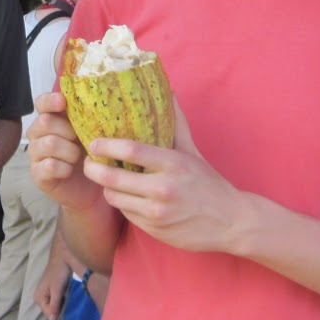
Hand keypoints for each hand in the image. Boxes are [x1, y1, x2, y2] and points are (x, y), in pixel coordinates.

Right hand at [26, 91, 101, 211]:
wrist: (88, 188)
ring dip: (69, 151)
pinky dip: (65, 168)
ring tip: (77, 158)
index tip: (63, 102)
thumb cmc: (89, 155)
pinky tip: (70, 171)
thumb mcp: (91, 134)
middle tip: (80, 140)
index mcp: (50, 119)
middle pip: (45, 122)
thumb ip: (88, 118)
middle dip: (68, 130)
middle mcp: (38, 134)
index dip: (50, 100)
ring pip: (49, 143)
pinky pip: (49, 165)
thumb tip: (98, 103)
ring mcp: (35, 154)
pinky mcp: (37, 173)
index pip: (42, 103)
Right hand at [34, 259, 69, 319]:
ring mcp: (43, 294)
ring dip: (60, 301)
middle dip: (59, 304)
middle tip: (61, 292)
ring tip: (61, 288)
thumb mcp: (57, 291)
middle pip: (51, 311)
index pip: (50, 314)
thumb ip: (54, 306)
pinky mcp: (48, 291)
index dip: (58, 307)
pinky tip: (61, 288)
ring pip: (54, 306)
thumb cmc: (59, 273)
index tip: (61, 296)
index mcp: (38, 298)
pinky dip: (61, 297)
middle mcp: (38, 297)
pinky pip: (56, 301)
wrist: (62, 258)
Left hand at [80, 102, 251, 255]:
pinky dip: (122, 203)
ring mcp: (157, 211)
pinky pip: (125, 213)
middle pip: (113, 178)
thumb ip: (177, 123)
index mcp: (173, 163)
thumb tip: (170, 91)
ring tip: (107, 178)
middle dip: (93, 169)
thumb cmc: (208, 183)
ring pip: (114, 197)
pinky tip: (126, 195)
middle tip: (88, 162)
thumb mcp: (193, 152)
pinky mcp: (154, 228)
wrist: (230, 222)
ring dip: (106, 187)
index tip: (93, 141)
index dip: (107, 146)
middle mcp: (163, 188)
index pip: (131, 151)